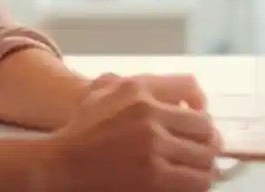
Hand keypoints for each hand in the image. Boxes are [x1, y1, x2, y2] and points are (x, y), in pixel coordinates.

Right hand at [40, 74, 221, 190]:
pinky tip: (190, 184)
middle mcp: (149, 113)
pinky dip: (198, 183)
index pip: (190, 87)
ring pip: (205, 154)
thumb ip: (123, 82)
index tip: (198, 118)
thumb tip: (155, 90)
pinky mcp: (155, 177)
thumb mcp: (97, 93)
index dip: (200, 104)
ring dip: (205, 163)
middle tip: (205, 149)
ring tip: (201, 169)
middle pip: (204, 124)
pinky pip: (195, 180)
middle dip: (207, 139)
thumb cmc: (76, 134)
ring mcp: (153, 145)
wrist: (57, 167)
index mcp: (138, 89)